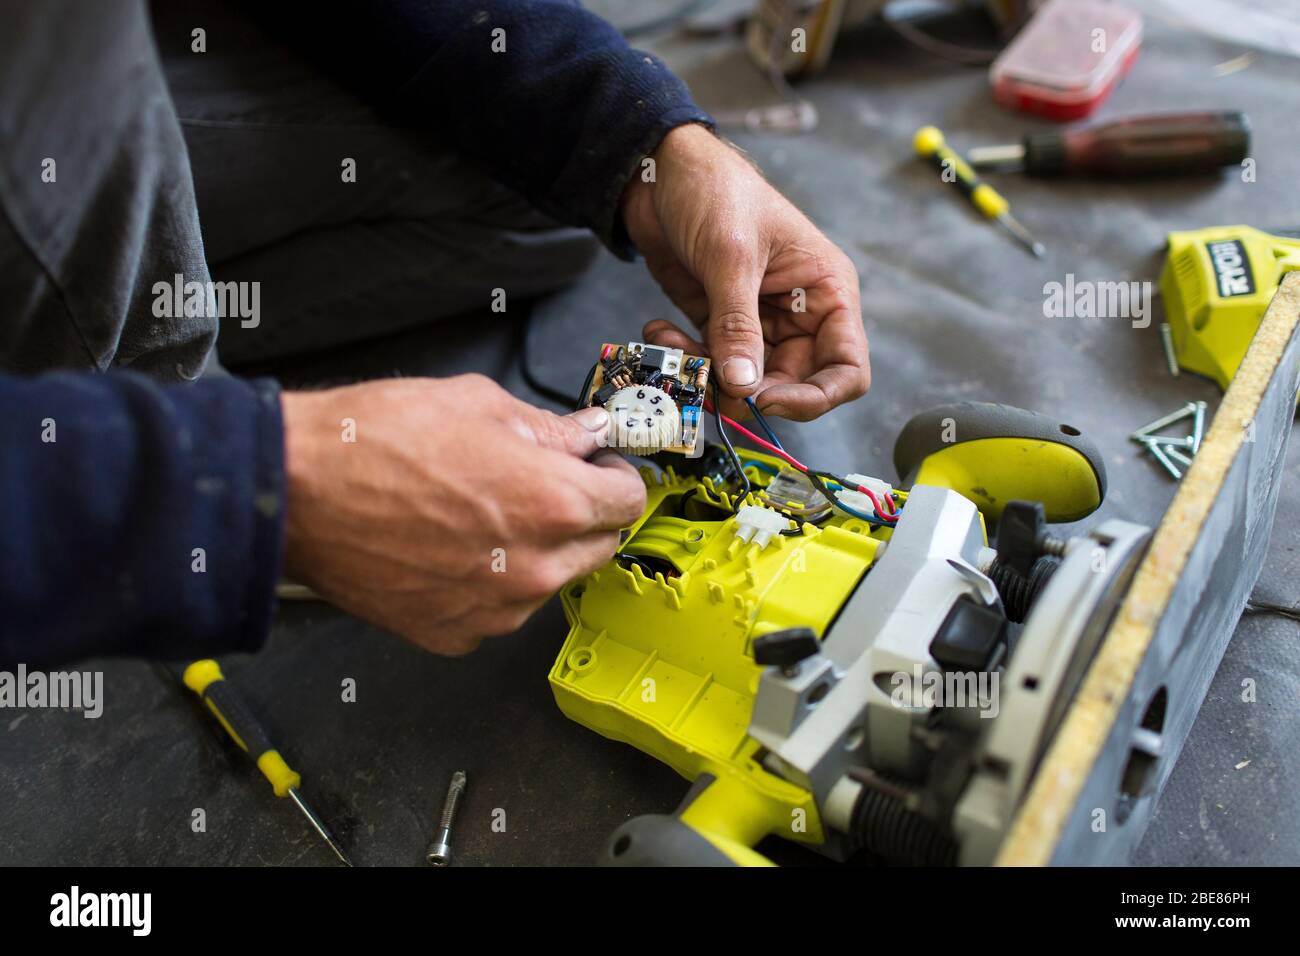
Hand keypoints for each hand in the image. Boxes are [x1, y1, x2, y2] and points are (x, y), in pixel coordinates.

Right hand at [280, 375, 644, 654]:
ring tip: (479, 515)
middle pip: (599, 547)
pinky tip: (449, 549)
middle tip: (541, 486)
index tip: (599, 468)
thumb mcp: (478, 404)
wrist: (294, 494)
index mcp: (554, 503)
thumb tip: (586, 435)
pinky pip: (498, 609)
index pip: (627, 500)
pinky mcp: (455, 635)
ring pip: (548, 581)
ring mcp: (496, 610)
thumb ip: (549, 428)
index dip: (615, 476)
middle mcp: (535, 568)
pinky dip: (489, 584)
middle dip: (583, 515)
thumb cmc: (377, 440)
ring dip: (535, 552)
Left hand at [622, 123, 869, 421]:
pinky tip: (660, 331)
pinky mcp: (722, 324)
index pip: (847, 367)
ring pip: (747, 380)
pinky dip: (686, 359)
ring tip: (673, 346)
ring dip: (708, 375)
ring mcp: (760, 321)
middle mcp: (801, 312)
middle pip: (793, 383)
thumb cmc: (714, 190)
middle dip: (749, 391)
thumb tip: (744, 386)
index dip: (815, 397)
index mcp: (827, 291)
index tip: (766, 400)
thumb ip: (737, 325)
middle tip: (708, 384)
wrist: (660, 170)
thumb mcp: (730, 256)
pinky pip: (713, 363)